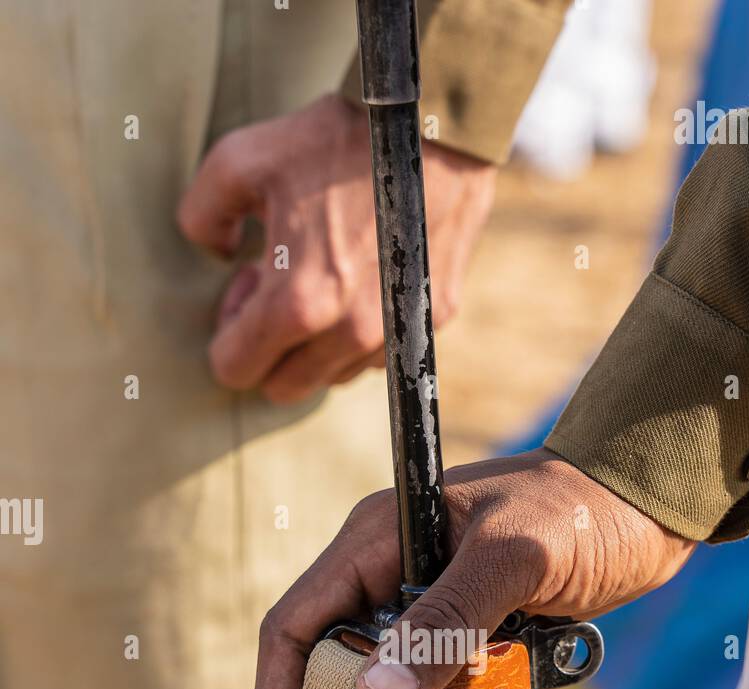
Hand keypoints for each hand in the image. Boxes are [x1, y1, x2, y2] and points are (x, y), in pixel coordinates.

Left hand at [177, 93, 496, 401]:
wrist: (432, 125)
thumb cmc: (335, 139)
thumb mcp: (241, 160)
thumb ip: (200, 216)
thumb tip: (214, 254)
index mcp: (297, 304)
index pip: (236, 369)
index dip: (228, 331)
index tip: (246, 285)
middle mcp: (349, 334)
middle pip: (284, 387)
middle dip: (271, 347)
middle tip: (278, 284)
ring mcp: (396, 332)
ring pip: (334, 375)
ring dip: (318, 341)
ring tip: (325, 274)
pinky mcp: (432, 320)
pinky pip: (380, 353)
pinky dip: (363, 329)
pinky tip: (364, 274)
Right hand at [252, 450, 694, 688]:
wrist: (650, 500)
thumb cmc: (583, 509)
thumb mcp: (513, 560)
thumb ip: (447, 622)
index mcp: (377, 540)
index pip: (296, 625)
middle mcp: (389, 572)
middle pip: (328, 662)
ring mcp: (430, 601)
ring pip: (383, 680)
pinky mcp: (470, 626)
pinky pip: (434, 684)